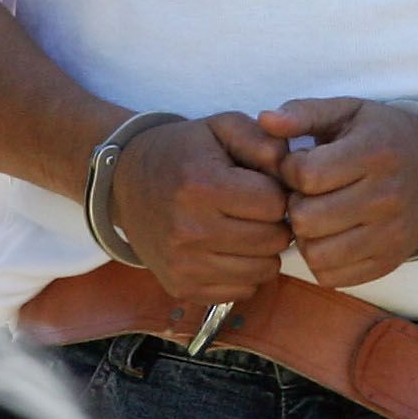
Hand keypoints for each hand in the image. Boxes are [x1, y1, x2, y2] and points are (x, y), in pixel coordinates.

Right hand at [109, 113, 292, 304]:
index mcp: (202, 185)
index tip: (263, 186)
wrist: (125, 183)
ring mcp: (183, 264)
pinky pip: (242, 291)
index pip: (274, 203)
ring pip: (263, 271)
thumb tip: (292, 168)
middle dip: (275, 223)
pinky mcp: (181, 287)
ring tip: (244, 228)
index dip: (278, 192)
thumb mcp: (221, 127)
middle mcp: (190, 230)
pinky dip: (244, 273)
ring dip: (263, 250)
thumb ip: (262, 139)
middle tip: (257, 210)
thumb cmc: (183, 152)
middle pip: (273, 240)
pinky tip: (229, 250)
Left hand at [263, 99, 417, 290]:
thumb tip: (264, 120)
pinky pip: (333, 276)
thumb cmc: (383, 137)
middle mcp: (387, 196)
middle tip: (304, 194)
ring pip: (316, 253)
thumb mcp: (348, 111)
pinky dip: (321, 260)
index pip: (307, 175)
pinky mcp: (388, 261)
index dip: (289, 170)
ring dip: (305, 237)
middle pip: (307, 218)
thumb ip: (304, 112)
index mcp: (374, 152)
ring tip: (314, 215)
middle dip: (294, 205)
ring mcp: (390, 234)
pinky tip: (327, 237)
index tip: (299, 164)